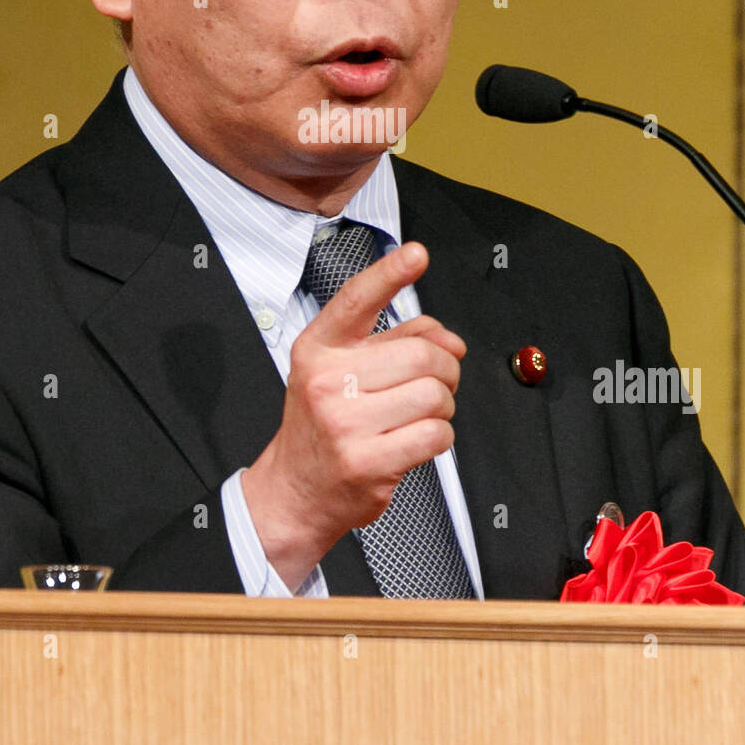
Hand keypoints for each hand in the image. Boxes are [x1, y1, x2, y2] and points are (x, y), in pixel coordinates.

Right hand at [241, 241, 466, 591]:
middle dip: (444, 370)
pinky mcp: (367, 461)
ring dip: (442, 407)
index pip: (356, 300)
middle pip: (422, 355)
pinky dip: (439, 437)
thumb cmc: (323, 425)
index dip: (390, 273)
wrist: (297, 490)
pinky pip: (436, 435)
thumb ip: (395, 341)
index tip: (416, 254)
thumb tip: (448, 337)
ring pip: (435, 395)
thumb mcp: (341, 371)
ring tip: (417, 416)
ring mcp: (345, 422)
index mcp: (319, 349)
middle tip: (435, 383)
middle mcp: (327, 381)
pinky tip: (415, 439)